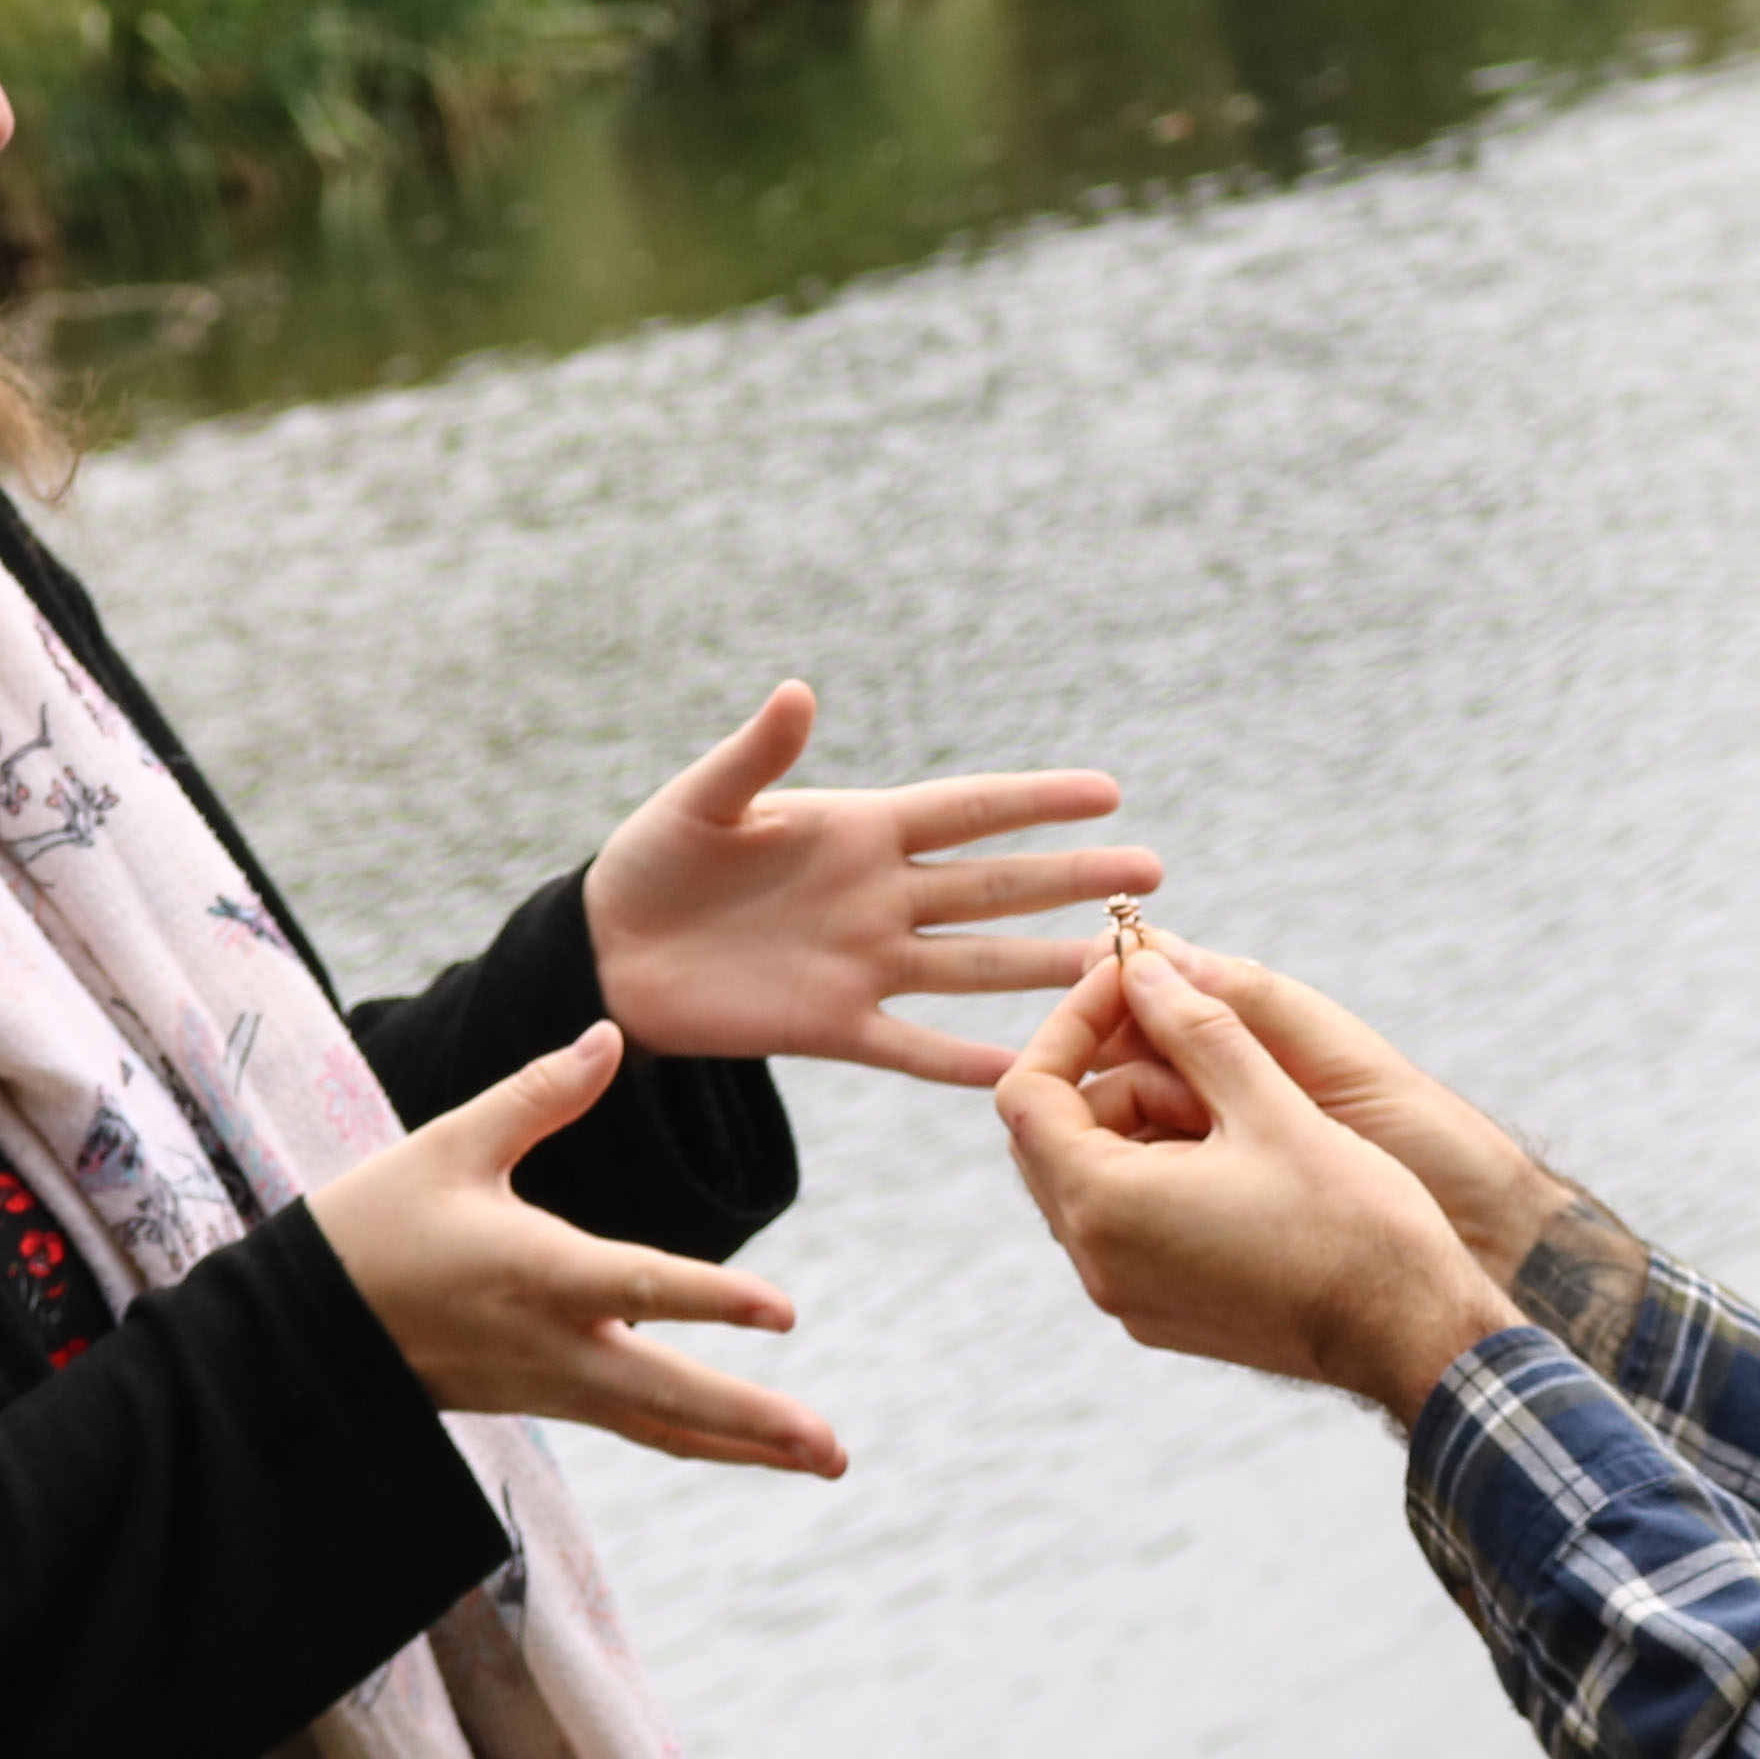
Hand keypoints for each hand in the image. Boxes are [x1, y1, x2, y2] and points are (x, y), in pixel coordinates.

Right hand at [308, 1026, 844, 1476]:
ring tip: (824, 1460)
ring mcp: (547, 1383)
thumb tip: (611, 1035)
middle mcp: (550, 1341)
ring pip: (660, 1426)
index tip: (784, 1313)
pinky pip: (635, 1426)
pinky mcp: (542, 1399)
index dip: (712, 1299)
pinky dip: (697, 1438)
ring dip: (744, 1446)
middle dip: (754, 1423)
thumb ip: (540, 1094)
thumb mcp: (449, 1143)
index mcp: (531, 1270)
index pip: (637, 1286)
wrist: (299, 1328)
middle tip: (832, 1449)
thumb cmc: (372, 1222)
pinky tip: (752, 1448)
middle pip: (667, 1395)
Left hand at [584, 680, 1159, 1091]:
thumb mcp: (703, 801)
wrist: (610, 953)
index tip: (1107, 792)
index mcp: (858, 829)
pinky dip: (962, 1060)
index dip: (1034, 799)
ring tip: (1112, 965)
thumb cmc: (654, 860)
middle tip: (1149, 876)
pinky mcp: (833, 1024)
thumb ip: (756, 756)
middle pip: (995, 886)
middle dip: (1071, 879)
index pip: (965, 810)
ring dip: (1041, 964)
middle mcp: (879, 895)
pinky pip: (911, 1045)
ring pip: (974, 965)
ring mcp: (864, 963)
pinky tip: (1020, 1067)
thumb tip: (798, 691)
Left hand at [1067, 933, 1571, 1286]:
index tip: (1133, 988)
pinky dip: (1161, 1175)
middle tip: (1200, 1049)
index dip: (1071, 1024)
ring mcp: (1126, 1297)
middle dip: (1114, 1074)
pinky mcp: (1162, 1314)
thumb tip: (1139, 965)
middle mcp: (1096, 1261)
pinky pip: (1127, 1226)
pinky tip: (1239, 1159)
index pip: (1026, 1092)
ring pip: (1094, 1178)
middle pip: (1053, 1135)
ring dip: (1145, 1124)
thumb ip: (1192, 1025)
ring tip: (1237, 1110)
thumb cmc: (1350, 1218)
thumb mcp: (1268, 1100)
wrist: (1410, 1333)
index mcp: (1104, 1204)